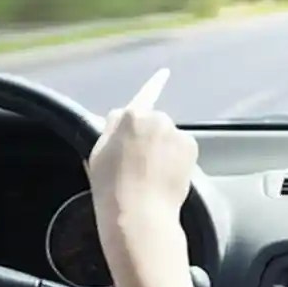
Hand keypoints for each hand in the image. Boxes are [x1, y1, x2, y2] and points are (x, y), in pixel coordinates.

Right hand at [87, 69, 197, 262]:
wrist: (140, 214)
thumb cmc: (111, 187)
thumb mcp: (97, 154)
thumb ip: (109, 129)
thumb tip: (117, 117)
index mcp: (130, 115)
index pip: (144, 94)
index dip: (155, 83)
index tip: (166, 72)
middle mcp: (156, 117)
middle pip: (152, 122)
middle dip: (149, 136)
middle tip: (138, 164)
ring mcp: (176, 132)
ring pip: (168, 137)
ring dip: (163, 149)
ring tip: (152, 175)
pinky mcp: (190, 147)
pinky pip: (181, 149)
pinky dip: (176, 159)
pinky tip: (165, 176)